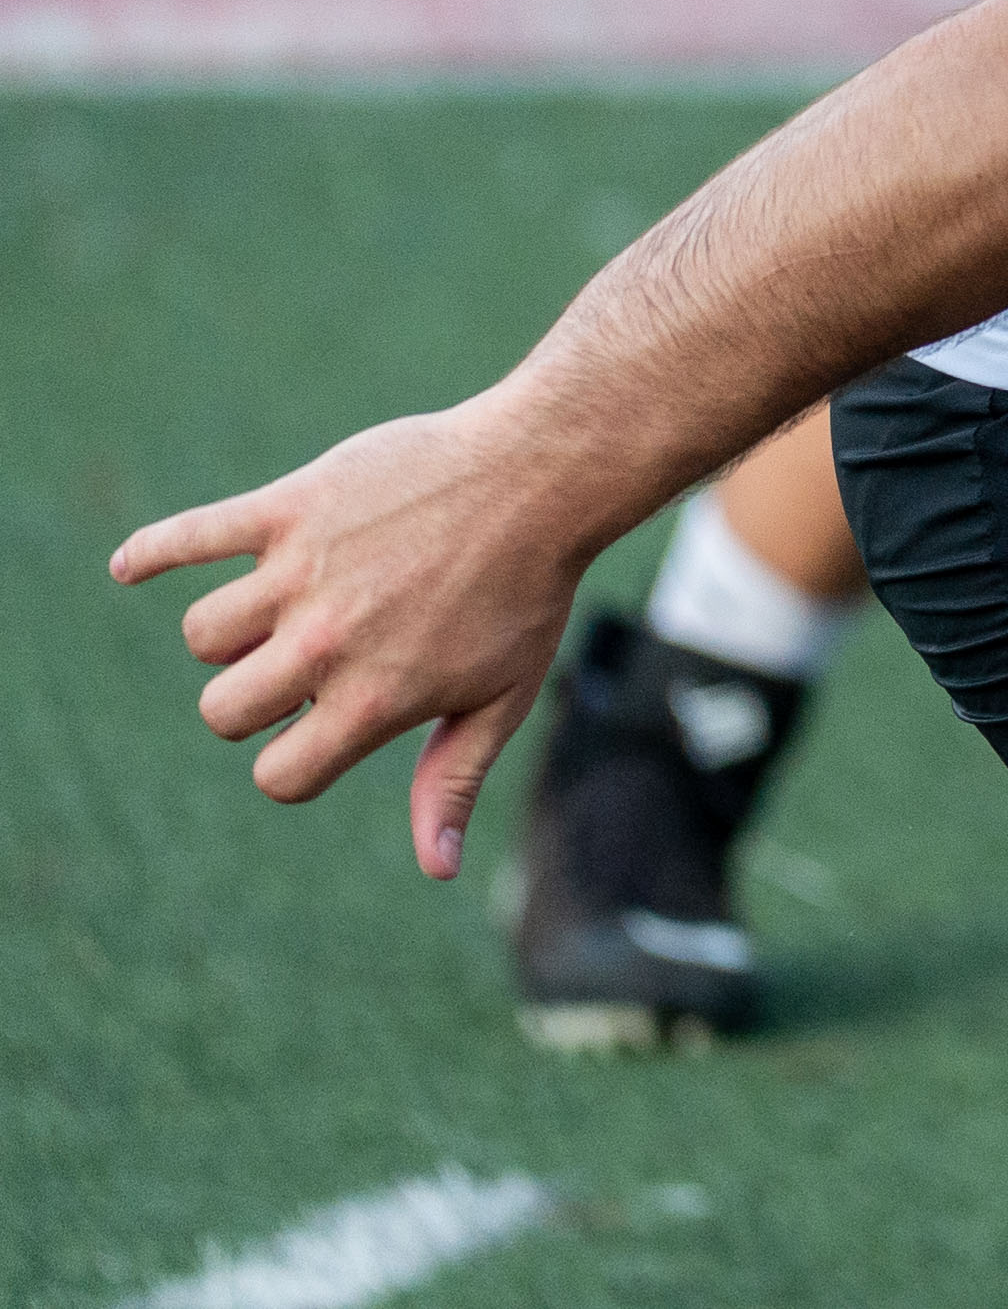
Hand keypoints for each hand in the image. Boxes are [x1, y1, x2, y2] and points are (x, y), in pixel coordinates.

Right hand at [109, 397, 593, 880]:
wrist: (540, 478)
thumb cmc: (528, 594)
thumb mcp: (503, 696)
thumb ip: (452, 779)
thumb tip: (434, 867)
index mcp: (372, 698)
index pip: (279, 775)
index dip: (297, 764)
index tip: (326, 731)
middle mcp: (324, 642)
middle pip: (222, 711)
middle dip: (254, 704)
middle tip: (306, 669)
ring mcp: (300, 572)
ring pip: (204, 633)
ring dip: (235, 633)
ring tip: (291, 608)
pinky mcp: (289, 508)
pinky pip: (193, 534)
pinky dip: (152, 549)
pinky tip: (129, 566)